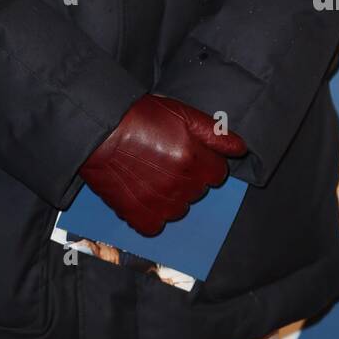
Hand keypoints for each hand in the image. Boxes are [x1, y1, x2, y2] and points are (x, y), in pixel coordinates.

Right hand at [79, 93, 247, 236]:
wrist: (98, 128)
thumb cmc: (138, 116)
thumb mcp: (181, 112)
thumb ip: (214, 132)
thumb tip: (240, 148)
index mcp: (192, 158)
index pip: (218, 174)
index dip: (205, 162)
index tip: (189, 154)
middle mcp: (178, 183)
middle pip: (199, 191)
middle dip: (189, 178)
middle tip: (166, 159)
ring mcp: (158, 202)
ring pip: (180, 210)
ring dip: (171, 196)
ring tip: (152, 175)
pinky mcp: (137, 214)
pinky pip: (156, 226)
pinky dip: (151, 214)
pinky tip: (142, 194)